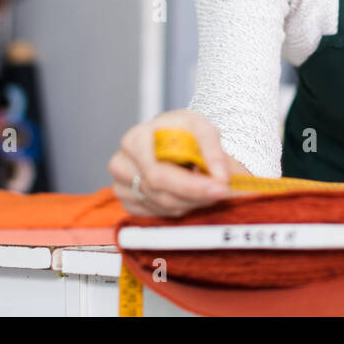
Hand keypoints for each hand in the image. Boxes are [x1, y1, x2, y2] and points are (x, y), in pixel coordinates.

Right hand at [108, 110, 235, 216]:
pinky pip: (157, 214)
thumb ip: (213, 150)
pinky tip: (190, 194)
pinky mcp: (127, 202)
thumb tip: (221, 177)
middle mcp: (121, 163)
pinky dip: (180, 208)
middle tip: (222, 191)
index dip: (191, 184)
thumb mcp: (201, 128)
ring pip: (162, 206)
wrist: (171, 139)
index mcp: (135, 139)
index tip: (220, 186)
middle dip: (196, 194)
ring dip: (192, 201)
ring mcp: (121, 185)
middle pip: (160, 193)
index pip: (159, 172)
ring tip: (209, 187)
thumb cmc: (182, 131)